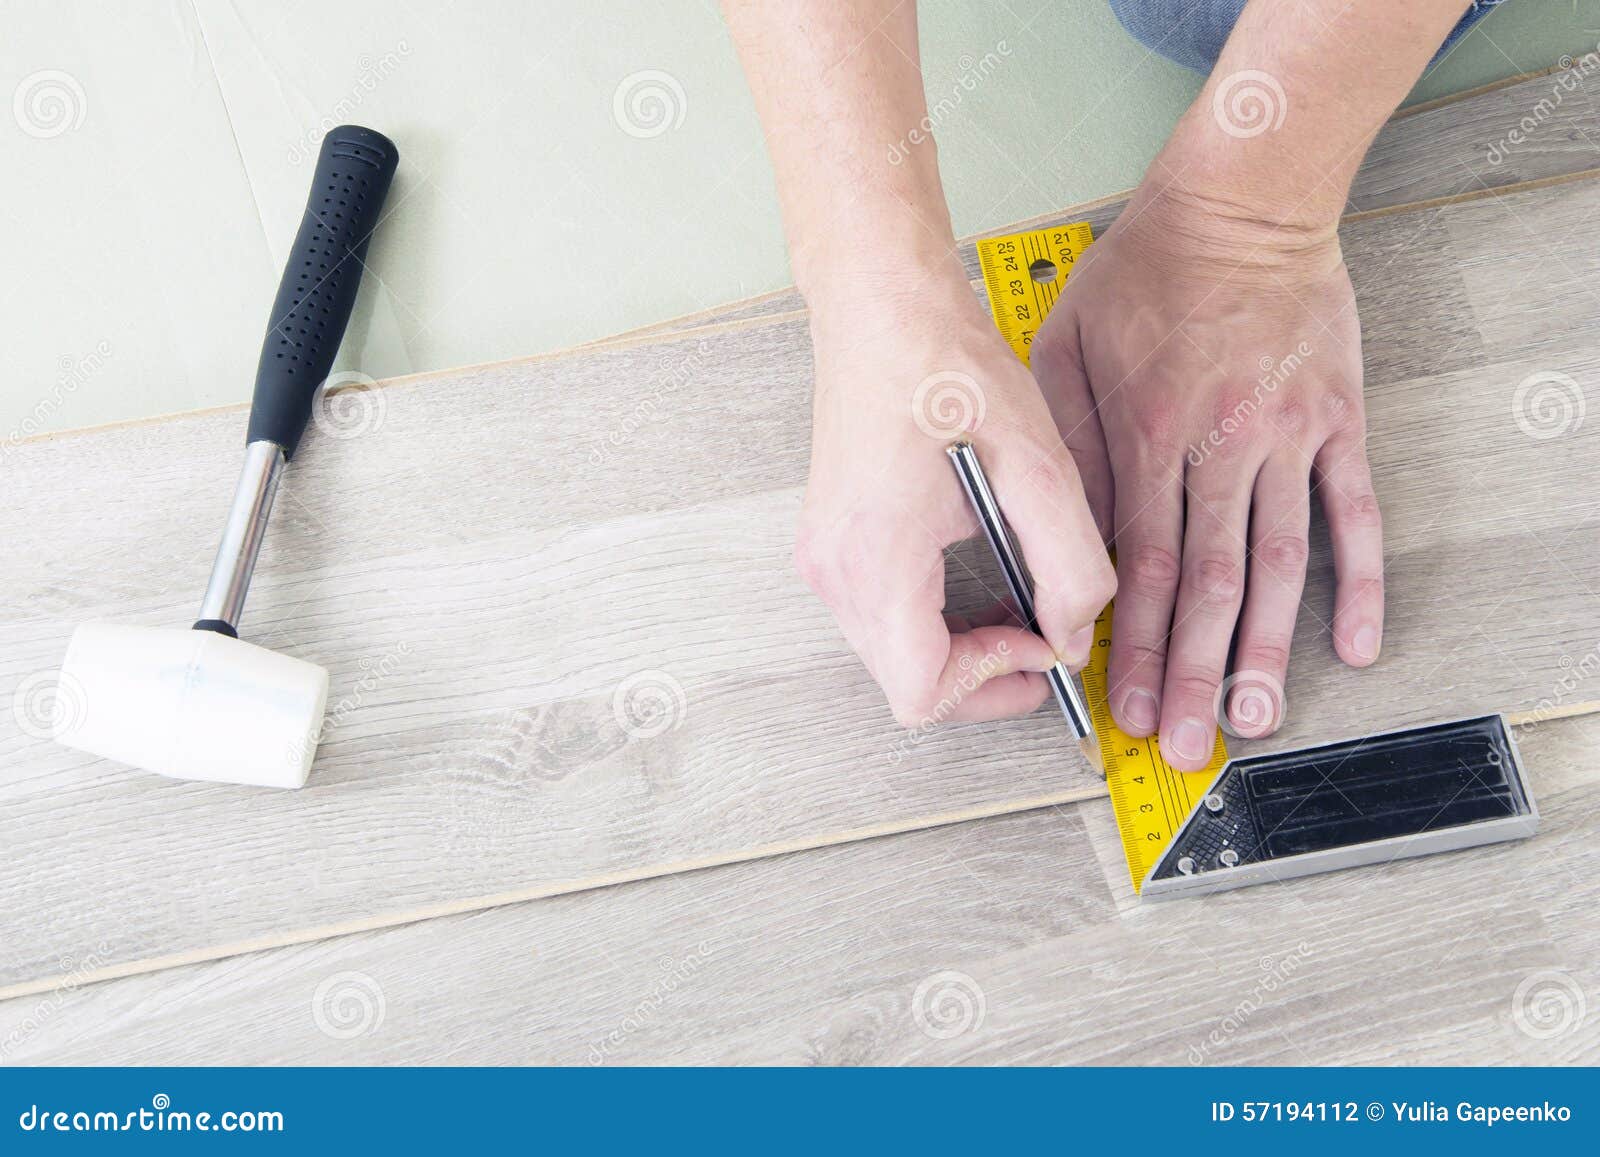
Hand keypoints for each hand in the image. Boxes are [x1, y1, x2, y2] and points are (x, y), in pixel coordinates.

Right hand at [794, 260, 1116, 728]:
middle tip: (1037, 632)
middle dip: (982, 674)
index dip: (992, 686)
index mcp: (879, 554)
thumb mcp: (1038, 464)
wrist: (881, 309)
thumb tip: (1072, 633)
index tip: (1038, 645)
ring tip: (1011, 598)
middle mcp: (837, 568)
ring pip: (894, 659)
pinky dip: (933, 621)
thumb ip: (1071, 564)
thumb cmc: (942, 365)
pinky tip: (974, 577)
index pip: (923, 691)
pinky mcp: (831, 546)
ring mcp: (826, 559)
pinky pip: (882, 620)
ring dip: (958, 648)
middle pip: (906, 685)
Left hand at [1032, 183, 1383, 767]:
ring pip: (1279, 566)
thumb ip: (1064, 442)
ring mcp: (1286, 438)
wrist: (1240, 202)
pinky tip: (1358, 642)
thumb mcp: (1063, 346)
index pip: (1142, 567)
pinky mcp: (1336, 421)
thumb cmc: (1143, 271)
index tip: (1127, 707)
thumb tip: (1060, 530)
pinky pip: (1355, 514)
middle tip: (1188, 746)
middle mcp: (1220, 447)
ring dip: (1269, 650)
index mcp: (1149, 434)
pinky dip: (1360, 581)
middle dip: (1195, 674)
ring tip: (1259, 718)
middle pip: (1209, 585)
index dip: (1137, 647)